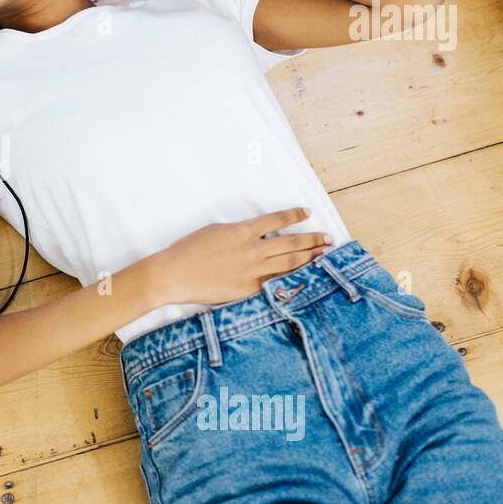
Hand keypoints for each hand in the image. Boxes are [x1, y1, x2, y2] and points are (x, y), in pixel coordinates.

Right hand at [147, 207, 331, 306]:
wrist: (174, 274)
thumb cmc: (188, 250)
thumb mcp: (215, 231)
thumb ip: (239, 233)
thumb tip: (255, 235)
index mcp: (242, 231)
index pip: (276, 220)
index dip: (294, 216)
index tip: (307, 213)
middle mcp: (252, 250)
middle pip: (290, 243)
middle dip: (312, 240)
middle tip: (328, 239)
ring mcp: (251, 271)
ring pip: (288, 263)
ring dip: (309, 258)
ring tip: (324, 255)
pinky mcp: (248, 290)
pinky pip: (275, 284)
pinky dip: (291, 279)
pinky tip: (303, 278)